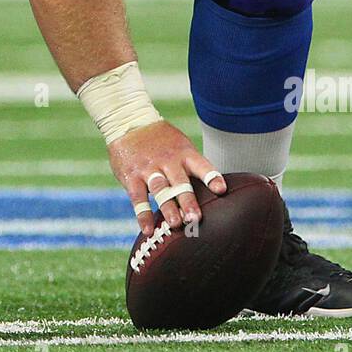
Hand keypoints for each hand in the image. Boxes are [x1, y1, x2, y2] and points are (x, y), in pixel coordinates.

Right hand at [108, 120, 225, 235]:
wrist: (130, 121)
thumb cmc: (162, 141)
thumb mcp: (180, 145)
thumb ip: (193, 167)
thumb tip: (217, 192)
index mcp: (184, 153)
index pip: (201, 165)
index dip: (211, 177)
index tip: (221, 190)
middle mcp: (168, 161)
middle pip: (180, 182)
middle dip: (188, 201)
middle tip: (195, 218)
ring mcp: (149, 168)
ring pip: (160, 189)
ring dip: (168, 207)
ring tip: (175, 224)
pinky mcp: (132, 176)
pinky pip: (138, 197)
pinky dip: (142, 214)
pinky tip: (148, 230)